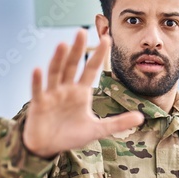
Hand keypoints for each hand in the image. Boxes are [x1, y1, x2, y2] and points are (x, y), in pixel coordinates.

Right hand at [22, 29, 143, 157]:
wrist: (48, 147)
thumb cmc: (71, 135)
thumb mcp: (97, 130)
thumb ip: (118, 123)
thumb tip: (141, 118)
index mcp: (81, 92)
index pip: (91, 70)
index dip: (98, 55)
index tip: (106, 39)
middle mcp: (66, 89)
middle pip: (72, 66)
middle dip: (77, 50)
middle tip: (82, 31)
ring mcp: (52, 94)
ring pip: (55, 73)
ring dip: (58, 59)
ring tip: (63, 44)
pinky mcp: (39, 104)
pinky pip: (38, 90)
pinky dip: (37, 81)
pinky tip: (37, 69)